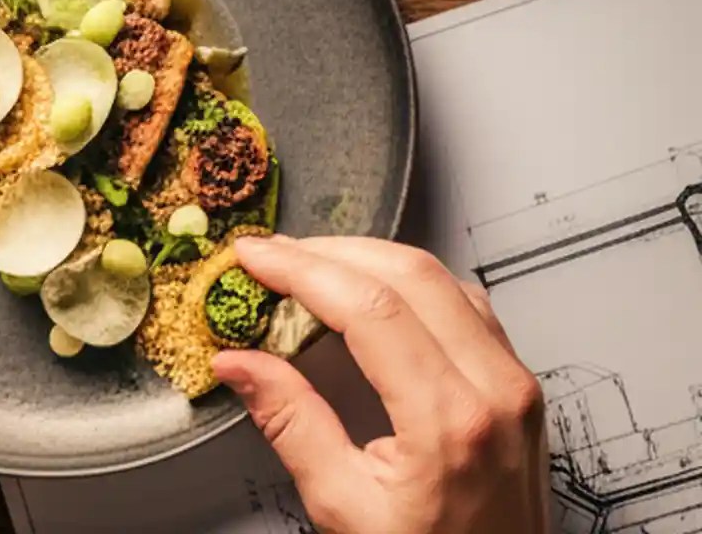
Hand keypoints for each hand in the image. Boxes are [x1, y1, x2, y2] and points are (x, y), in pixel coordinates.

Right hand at [213, 236, 547, 533]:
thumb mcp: (344, 507)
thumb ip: (290, 425)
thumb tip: (239, 364)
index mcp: (449, 422)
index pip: (370, 308)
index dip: (303, 270)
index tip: (256, 257)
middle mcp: (495, 390)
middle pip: (410, 275)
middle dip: (332, 251)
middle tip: (275, 254)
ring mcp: (516, 384)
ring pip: (443, 279)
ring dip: (372, 260)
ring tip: (313, 267)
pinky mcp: (519, 385)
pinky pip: (466, 305)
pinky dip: (411, 283)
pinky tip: (371, 291)